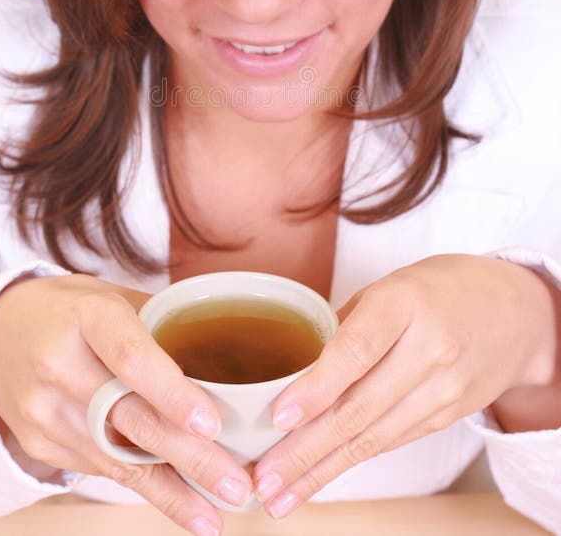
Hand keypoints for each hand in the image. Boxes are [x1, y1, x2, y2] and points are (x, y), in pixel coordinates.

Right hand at [0, 273, 251, 535]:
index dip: (172, 392)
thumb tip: (230, 347)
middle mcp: (60, 365)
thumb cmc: (71, 309)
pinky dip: (149, 489)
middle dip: (190, 456)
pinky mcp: (42, 444)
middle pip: (130, 418)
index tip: (212, 422)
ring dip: (175, 489)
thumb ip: (162, 320)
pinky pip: (103, 470)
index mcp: (86, 316)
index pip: (131, 357)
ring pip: (119, 457)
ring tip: (220, 511)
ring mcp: (46, 411)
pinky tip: (187, 507)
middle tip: (236, 483)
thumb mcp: (112, 295)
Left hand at [252, 254, 556, 517]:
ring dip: (321, 469)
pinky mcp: (448, 415)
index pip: (356, 349)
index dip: (317, 387)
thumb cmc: (437, 289)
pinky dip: (350, 463)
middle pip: (360, 407)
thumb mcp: (390, 285)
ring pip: (373, 437)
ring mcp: (443, 387)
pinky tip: (318, 478)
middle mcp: (428, 346)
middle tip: (264, 476)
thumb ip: (346, 325)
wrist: (514, 312)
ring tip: (280, 492)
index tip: (279, 417)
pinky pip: (390, 442)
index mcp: (404, 301)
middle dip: (305, 449)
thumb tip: (293, 371)